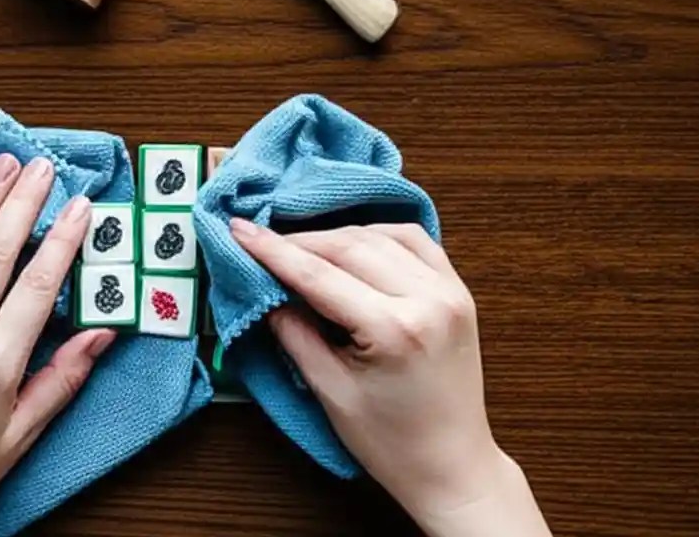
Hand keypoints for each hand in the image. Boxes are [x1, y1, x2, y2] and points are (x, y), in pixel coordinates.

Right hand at [230, 219, 549, 536]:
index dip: (273, 250)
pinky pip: (415, 242)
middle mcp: (429, 300)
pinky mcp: (459, 292)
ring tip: (301, 247)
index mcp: (394, 330)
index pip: (319, 274)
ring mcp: (450, 292)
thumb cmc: (390, 442)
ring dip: (336, 235)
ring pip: (381, 236)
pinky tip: (352, 244)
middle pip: (349, 246)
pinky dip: (378, 235)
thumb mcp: (329, 392)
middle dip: (300, 240)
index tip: (239, 231)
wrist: (452, 467)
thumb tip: (267, 289)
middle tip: (261, 238)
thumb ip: (294, 333)